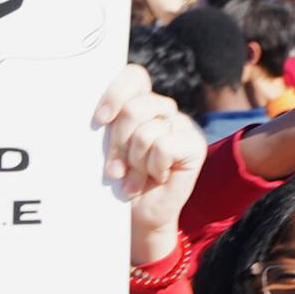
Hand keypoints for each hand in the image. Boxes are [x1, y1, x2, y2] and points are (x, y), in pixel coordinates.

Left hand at [95, 69, 205, 266]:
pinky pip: (164, 146)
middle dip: (118, 144)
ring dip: (134, 162)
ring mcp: (181, 124)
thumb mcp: (106, 150)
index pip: (133, 77)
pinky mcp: (194, 144)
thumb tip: (99, 115)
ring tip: (135, 177)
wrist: (139, 216)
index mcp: (140, 103)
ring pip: (146, 132)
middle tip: (116, 169)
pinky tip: (156, 178)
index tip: (100, 121)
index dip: (115, 94)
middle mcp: (163, 109)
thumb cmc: (118, 182)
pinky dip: (154, 167)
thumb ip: (107, 125)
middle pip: (133, 109)